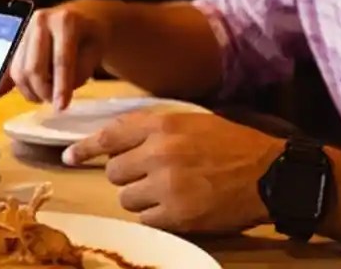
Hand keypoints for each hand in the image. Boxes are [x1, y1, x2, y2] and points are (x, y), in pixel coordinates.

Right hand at [7, 0, 111, 109]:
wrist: (81, 17)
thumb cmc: (92, 38)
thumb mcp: (96, 54)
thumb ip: (79, 73)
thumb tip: (57, 96)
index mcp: (65, 21)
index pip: (61, 60)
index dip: (61, 86)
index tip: (62, 107)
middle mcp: (41, 21)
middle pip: (34, 68)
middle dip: (43, 91)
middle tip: (54, 103)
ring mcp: (25, 29)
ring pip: (19, 70)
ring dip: (31, 90)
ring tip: (46, 95)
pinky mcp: (17, 39)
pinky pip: (11, 67)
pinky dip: (16, 84)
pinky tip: (13, 94)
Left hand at [63, 110, 283, 234]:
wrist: (270, 174)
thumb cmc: (233, 145)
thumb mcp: (191, 122)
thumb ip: (152, 129)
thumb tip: (115, 141)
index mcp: (162, 125)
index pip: (109, 136)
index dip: (85, 148)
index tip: (70, 157)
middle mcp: (158, 152)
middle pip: (114, 172)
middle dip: (127, 176)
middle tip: (150, 176)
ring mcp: (166, 184)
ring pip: (125, 198)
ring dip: (140, 198)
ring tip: (167, 192)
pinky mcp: (177, 214)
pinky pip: (144, 218)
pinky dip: (155, 216)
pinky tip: (176, 208)